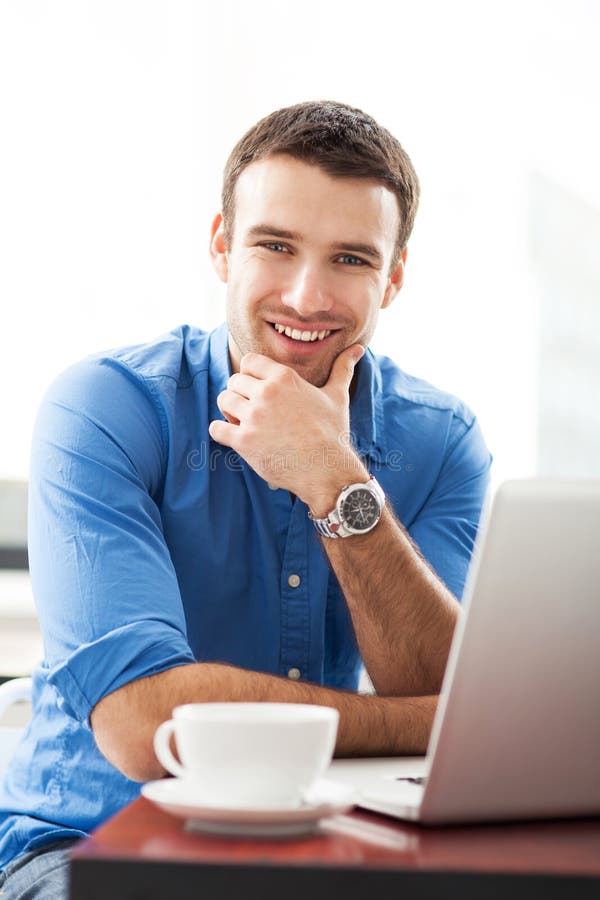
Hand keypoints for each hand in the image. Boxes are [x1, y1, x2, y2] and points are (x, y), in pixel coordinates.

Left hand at [208, 344, 366, 510]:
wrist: (328, 470)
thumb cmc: (333, 432)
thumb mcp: (338, 396)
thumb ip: (343, 368)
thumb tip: (358, 349)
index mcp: (284, 377)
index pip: (249, 362)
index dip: (250, 375)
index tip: (258, 389)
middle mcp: (266, 393)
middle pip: (234, 381)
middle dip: (240, 395)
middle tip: (253, 410)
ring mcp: (254, 417)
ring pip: (223, 400)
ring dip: (230, 411)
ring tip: (244, 422)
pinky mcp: (244, 441)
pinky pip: (216, 428)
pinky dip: (221, 431)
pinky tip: (235, 436)